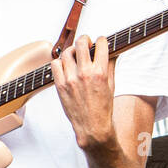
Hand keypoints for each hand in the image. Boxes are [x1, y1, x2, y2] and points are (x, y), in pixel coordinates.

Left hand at [50, 35, 115, 150]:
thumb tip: (112, 51)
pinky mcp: (60, 85)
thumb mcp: (112, 84)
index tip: (100, 42)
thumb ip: (110, 65)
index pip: (101, 44)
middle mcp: (85, 74)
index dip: (101, 41)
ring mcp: (71, 79)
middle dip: (85, 39)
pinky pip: (55, 64)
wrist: (92, 127)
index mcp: (101, 72)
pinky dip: (60, 62)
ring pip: (67, 52)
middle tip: (86, 42)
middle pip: (81, 43)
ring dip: (72, 51)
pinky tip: (66, 66)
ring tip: (75, 55)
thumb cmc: (103, 107)